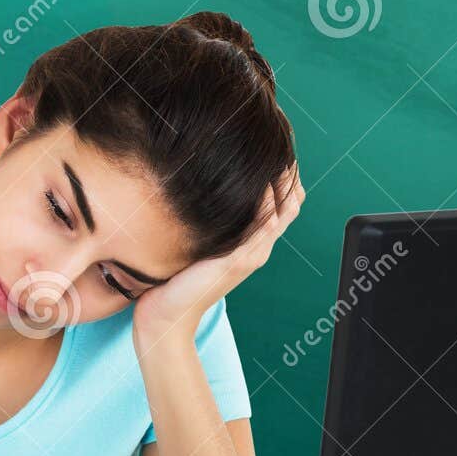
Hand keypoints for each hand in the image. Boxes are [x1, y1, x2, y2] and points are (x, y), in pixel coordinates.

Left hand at [132, 162, 303, 347]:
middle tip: (280, 137)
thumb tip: (199, 192)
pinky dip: (265, 203)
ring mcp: (251, 255)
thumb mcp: (198, 245)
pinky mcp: (237, 260)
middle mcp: (257, 249)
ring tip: (277, 150)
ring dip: (282, 180)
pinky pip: (263, 226)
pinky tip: (261, 183)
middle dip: (288, 171)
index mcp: (251, 245)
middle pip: (290, 203)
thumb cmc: (174, 283)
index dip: (284, 175)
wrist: (166, 318)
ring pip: (283, 211)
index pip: (282, 203)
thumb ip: (209, 225)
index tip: (274, 145)